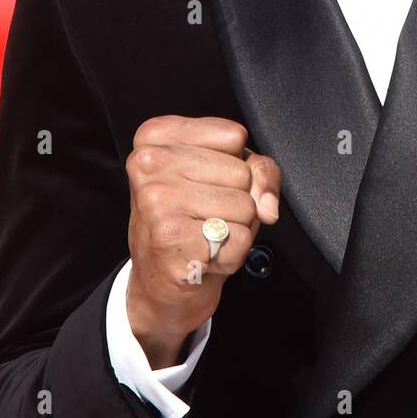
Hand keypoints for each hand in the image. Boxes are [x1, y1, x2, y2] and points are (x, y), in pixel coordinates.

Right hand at [124, 115, 279, 366]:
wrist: (159, 282)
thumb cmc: (192, 222)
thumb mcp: (224, 179)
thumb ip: (259, 171)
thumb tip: (267, 206)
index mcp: (156, 137)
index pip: (234, 135)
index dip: (235, 164)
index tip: (208, 182)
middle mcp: (149, 162)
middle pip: (241, 173)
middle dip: (236, 200)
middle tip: (204, 215)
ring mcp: (156, 200)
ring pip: (245, 207)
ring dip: (234, 229)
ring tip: (204, 235)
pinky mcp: (170, 238)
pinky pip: (239, 239)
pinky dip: (231, 255)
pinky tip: (204, 255)